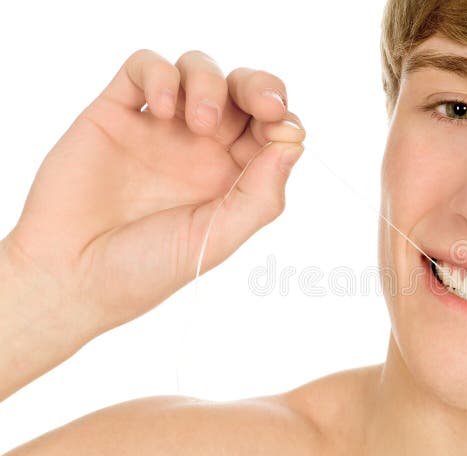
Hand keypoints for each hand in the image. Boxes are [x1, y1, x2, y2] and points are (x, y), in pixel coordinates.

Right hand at [4, 49, 304, 336]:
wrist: (71, 277)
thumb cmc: (146, 270)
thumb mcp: (216, 239)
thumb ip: (260, 195)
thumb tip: (294, 144)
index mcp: (232, 177)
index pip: (271, 130)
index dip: (285, 120)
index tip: (283, 130)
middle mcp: (201, 148)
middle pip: (243, 93)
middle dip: (261, 87)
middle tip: (265, 104)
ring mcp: (159, 128)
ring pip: (198, 70)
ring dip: (210, 82)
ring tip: (199, 122)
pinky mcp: (116, 113)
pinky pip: (144, 67)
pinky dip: (160, 74)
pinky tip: (164, 109)